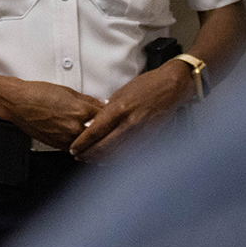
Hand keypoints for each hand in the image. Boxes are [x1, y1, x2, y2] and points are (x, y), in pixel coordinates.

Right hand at [2, 78, 104, 150]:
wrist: (18, 103)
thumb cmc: (37, 94)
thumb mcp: (67, 91)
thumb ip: (87, 100)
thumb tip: (101, 104)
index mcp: (81, 111)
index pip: (107, 116)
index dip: (113, 116)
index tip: (116, 116)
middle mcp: (75, 127)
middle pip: (100, 134)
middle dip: (107, 131)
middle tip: (114, 130)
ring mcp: (66, 138)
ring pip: (89, 145)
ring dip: (95, 142)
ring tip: (102, 140)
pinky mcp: (57, 145)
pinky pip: (76, 149)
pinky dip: (81, 146)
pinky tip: (84, 143)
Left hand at [68, 61, 193, 161]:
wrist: (171, 87)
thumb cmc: (147, 86)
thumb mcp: (121, 93)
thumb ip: (106, 110)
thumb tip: (92, 124)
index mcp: (119, 109)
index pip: (95, 131)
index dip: (82, 143)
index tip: (74, 148)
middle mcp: (130, 123)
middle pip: (104, 146)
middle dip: (88, 154)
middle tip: (78, 157)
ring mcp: (141, 132)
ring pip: (117, 153)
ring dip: (101, 159)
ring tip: (90, 160)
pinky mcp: (150, 138)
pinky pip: (131, 153)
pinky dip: (118, 159)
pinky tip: (109, 160)